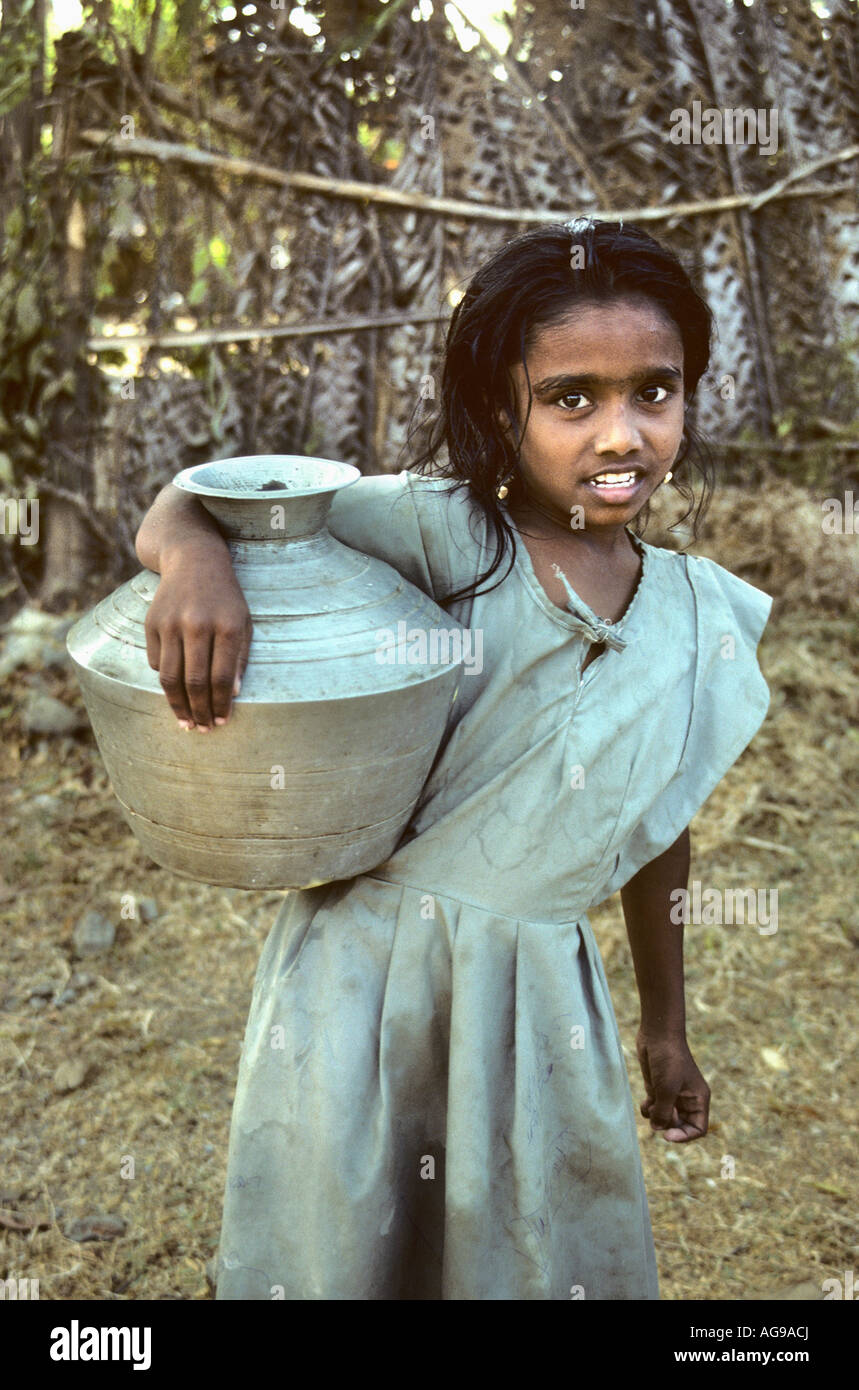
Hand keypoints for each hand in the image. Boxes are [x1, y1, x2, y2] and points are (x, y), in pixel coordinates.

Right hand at [144, 539, 252, 730]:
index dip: (221, 705)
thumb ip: (239, 658)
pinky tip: (175, 690)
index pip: (222, 678)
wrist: (194, 559)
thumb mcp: (244, 622)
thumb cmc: (225, 597)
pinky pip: (157, 663)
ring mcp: (171, 624)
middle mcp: (198, 625)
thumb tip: (232, 695)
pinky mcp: (151, 623)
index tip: (221, 722)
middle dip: (199, 712)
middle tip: (202, 730)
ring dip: (178, 706)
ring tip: (185, 722)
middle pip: (194, 682)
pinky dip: (167, 680)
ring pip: (170, 678)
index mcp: (228, 626)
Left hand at [635, 1029, 709, 1142]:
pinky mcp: (658, 1088)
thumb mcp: (667, 1089)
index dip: (684, 1136)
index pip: (698, 1128)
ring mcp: (672, 1094)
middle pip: (681, 1126)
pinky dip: (648, 1110)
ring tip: (650, 1106)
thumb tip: (657, 1128)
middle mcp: (687, 1099)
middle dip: (668, 1125)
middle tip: (659, 1113)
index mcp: (698, 1099)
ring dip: (656, 1117)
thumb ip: (663, 1112)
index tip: (668, 1135)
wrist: (657, 1035)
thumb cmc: (668, 1059)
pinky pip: (654, 1108)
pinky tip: (645, 1102)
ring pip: (665, 1118)